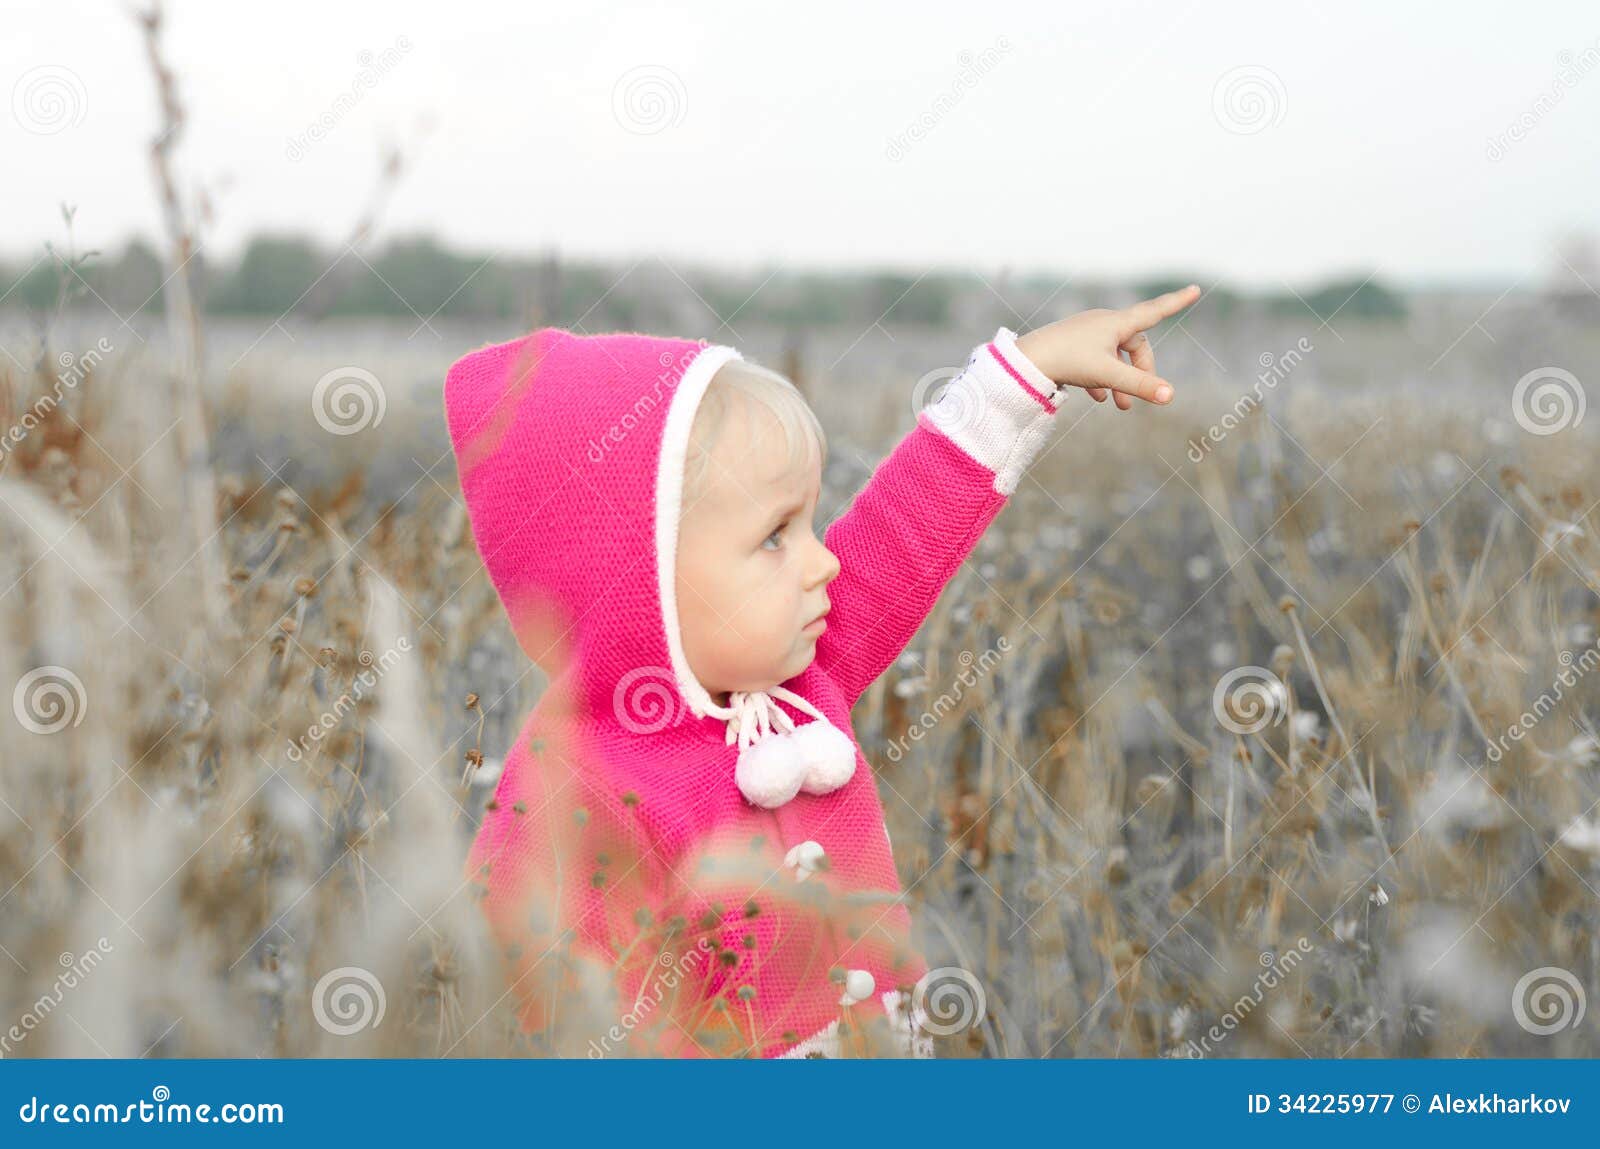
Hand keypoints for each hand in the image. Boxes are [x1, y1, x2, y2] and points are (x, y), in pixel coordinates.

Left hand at [1014, 284, 1200, 410]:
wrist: (1024, 361)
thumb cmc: (1067, 361)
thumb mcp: (1108, 375)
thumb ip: (1140, 386)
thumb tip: (1170, 396)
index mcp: (1116, 322)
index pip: (1154, 311)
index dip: (1176, 302)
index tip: (1195, 289)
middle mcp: (1103, 322)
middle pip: (1134, 344)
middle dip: (1140, 372)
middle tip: (1135, 399)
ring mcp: (1086, 332)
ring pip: (1114, 355)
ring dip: (1120, 379)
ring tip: (1118, 406)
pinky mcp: (1071, 344)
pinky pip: (1095, 359)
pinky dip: (1101, 378)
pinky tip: (1098, 398)